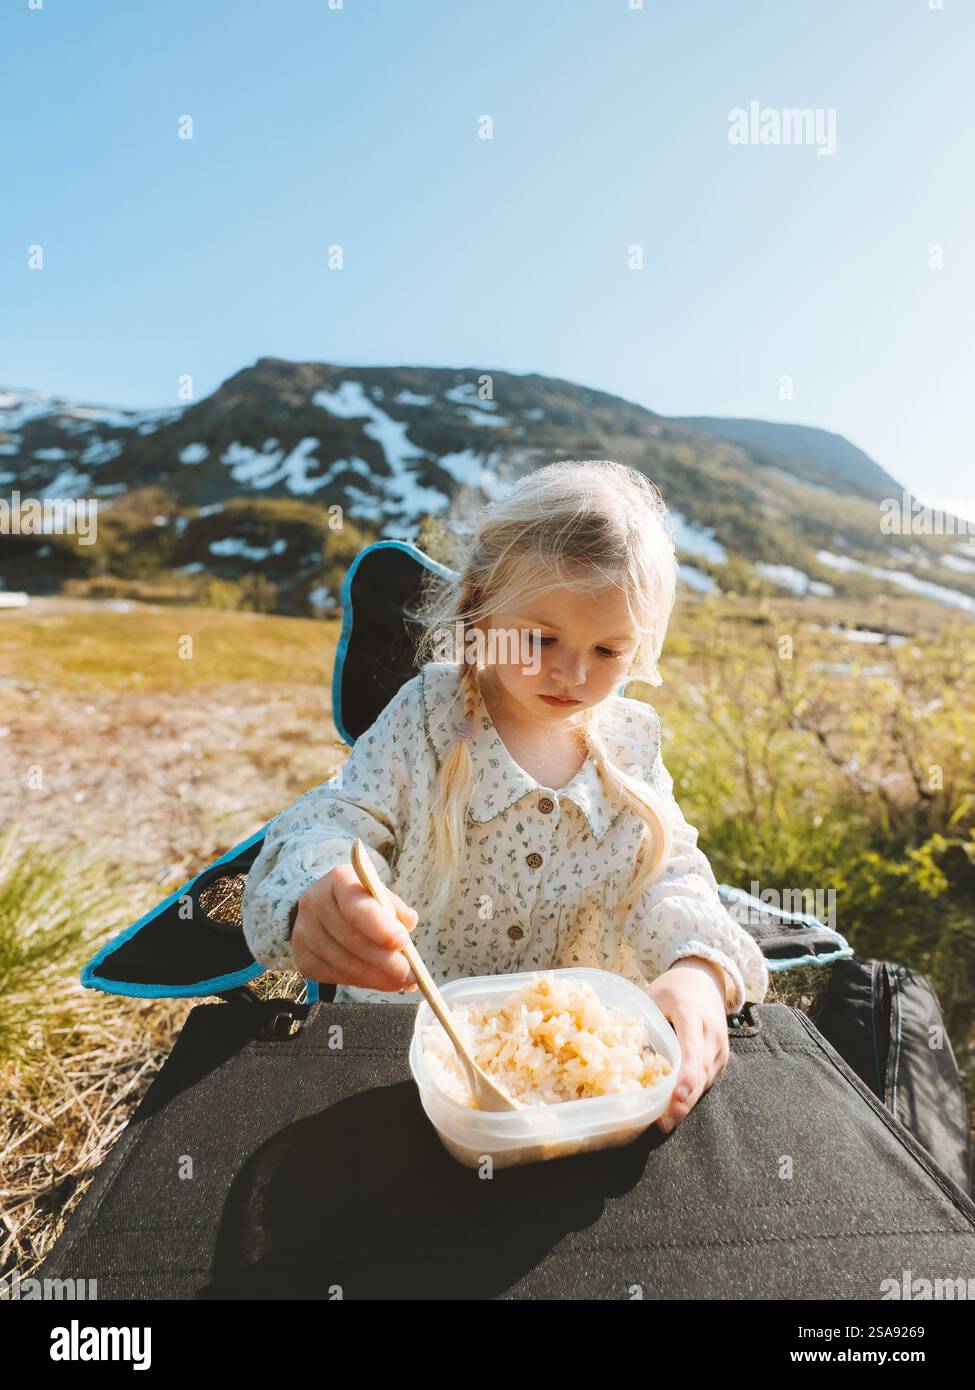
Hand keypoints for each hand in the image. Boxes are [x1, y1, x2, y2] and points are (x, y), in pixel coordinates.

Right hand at [290, 863, 419, 992]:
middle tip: (409, 974)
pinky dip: (362, 981)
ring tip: (401, 982)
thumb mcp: (378, 894)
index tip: (403, 942)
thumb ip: (394, 907)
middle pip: (351, 938)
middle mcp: (314, 904)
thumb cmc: (359, 901)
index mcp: (337, 881)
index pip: (356, 907)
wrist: (323, 908)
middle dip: (384, 959)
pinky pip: (335, 975)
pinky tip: (380, 981)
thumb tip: (409, 921)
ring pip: (343, 962)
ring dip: (376, 976)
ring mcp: (304, 932)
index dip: (380, 927)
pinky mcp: (303, 957)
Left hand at [645, 957, 730, 1134]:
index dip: (686, 1075)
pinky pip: (706, 1081)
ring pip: (704, 1083)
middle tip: (661, 1122)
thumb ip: (639, 1021)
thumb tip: (612, 1047)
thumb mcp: (653, 996)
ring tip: (664, 1121)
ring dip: (686, 1103)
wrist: (706, 979)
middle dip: (682, 1100)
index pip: (693, 1049)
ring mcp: (720, 1049)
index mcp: (692, 1015)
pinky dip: (691, 1094)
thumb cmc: (675, 989)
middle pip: (700, 1074)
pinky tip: (673, 1108)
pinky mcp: (721, 1059)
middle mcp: (712, 1035)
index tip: (678, 1095)